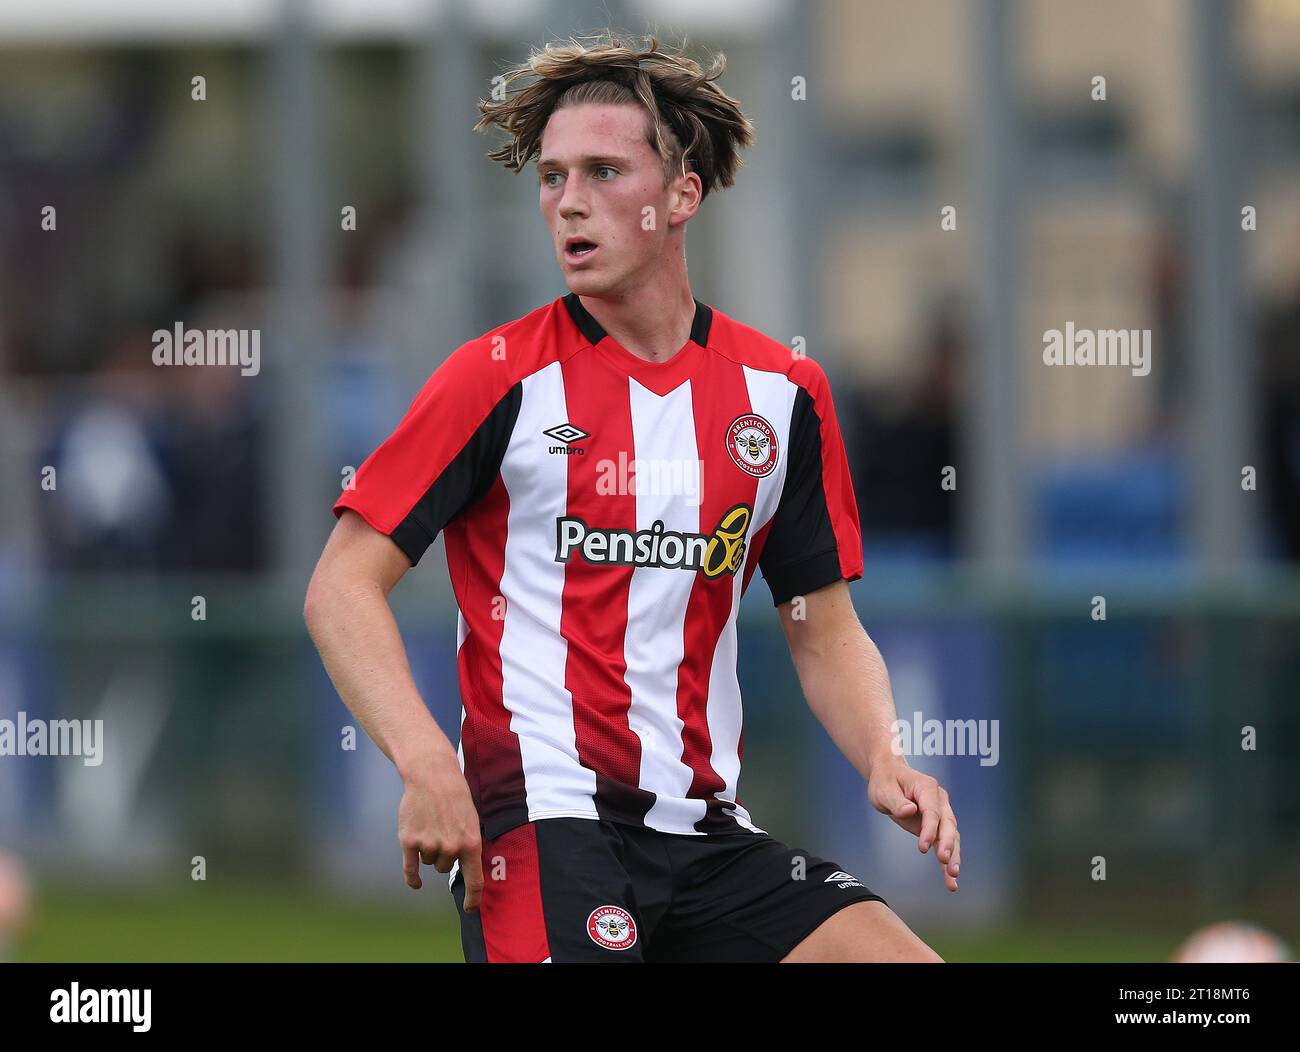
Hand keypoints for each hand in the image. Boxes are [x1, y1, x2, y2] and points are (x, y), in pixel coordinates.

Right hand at [397, 756, 484, 911]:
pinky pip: (411, 869)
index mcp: (471, 843)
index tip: (471, 910)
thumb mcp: (472, 820)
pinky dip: (413, 879)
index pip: (474, 880)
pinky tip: (416, 884)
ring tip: (431, 824)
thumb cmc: (455, 797)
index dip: (473, 898)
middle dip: (444, 853)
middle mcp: (450, 848)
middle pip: (445, 867)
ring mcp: (429, 845)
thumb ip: (469, 845)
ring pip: (429, 862)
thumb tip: (470, 871)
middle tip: (443, 829)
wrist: (431, 775)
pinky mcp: (409, 841)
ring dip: (429, 850)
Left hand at [867, 758, 959, 891]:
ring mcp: (940, 813)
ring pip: (951, 836)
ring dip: (953, 857)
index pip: (932, 812)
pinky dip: (948, 861)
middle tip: (946, 863)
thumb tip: (909, 811)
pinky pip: (944, 844)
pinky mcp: (936, 826)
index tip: (923, 848)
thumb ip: (896, 801)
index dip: (930, 830)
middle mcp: (939, 800)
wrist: (889, 777)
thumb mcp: (884, 790)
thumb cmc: (885, 782)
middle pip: (948, 824)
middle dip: (948, 844)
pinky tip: (950, 880)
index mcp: (927, 788)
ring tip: (952, 878)